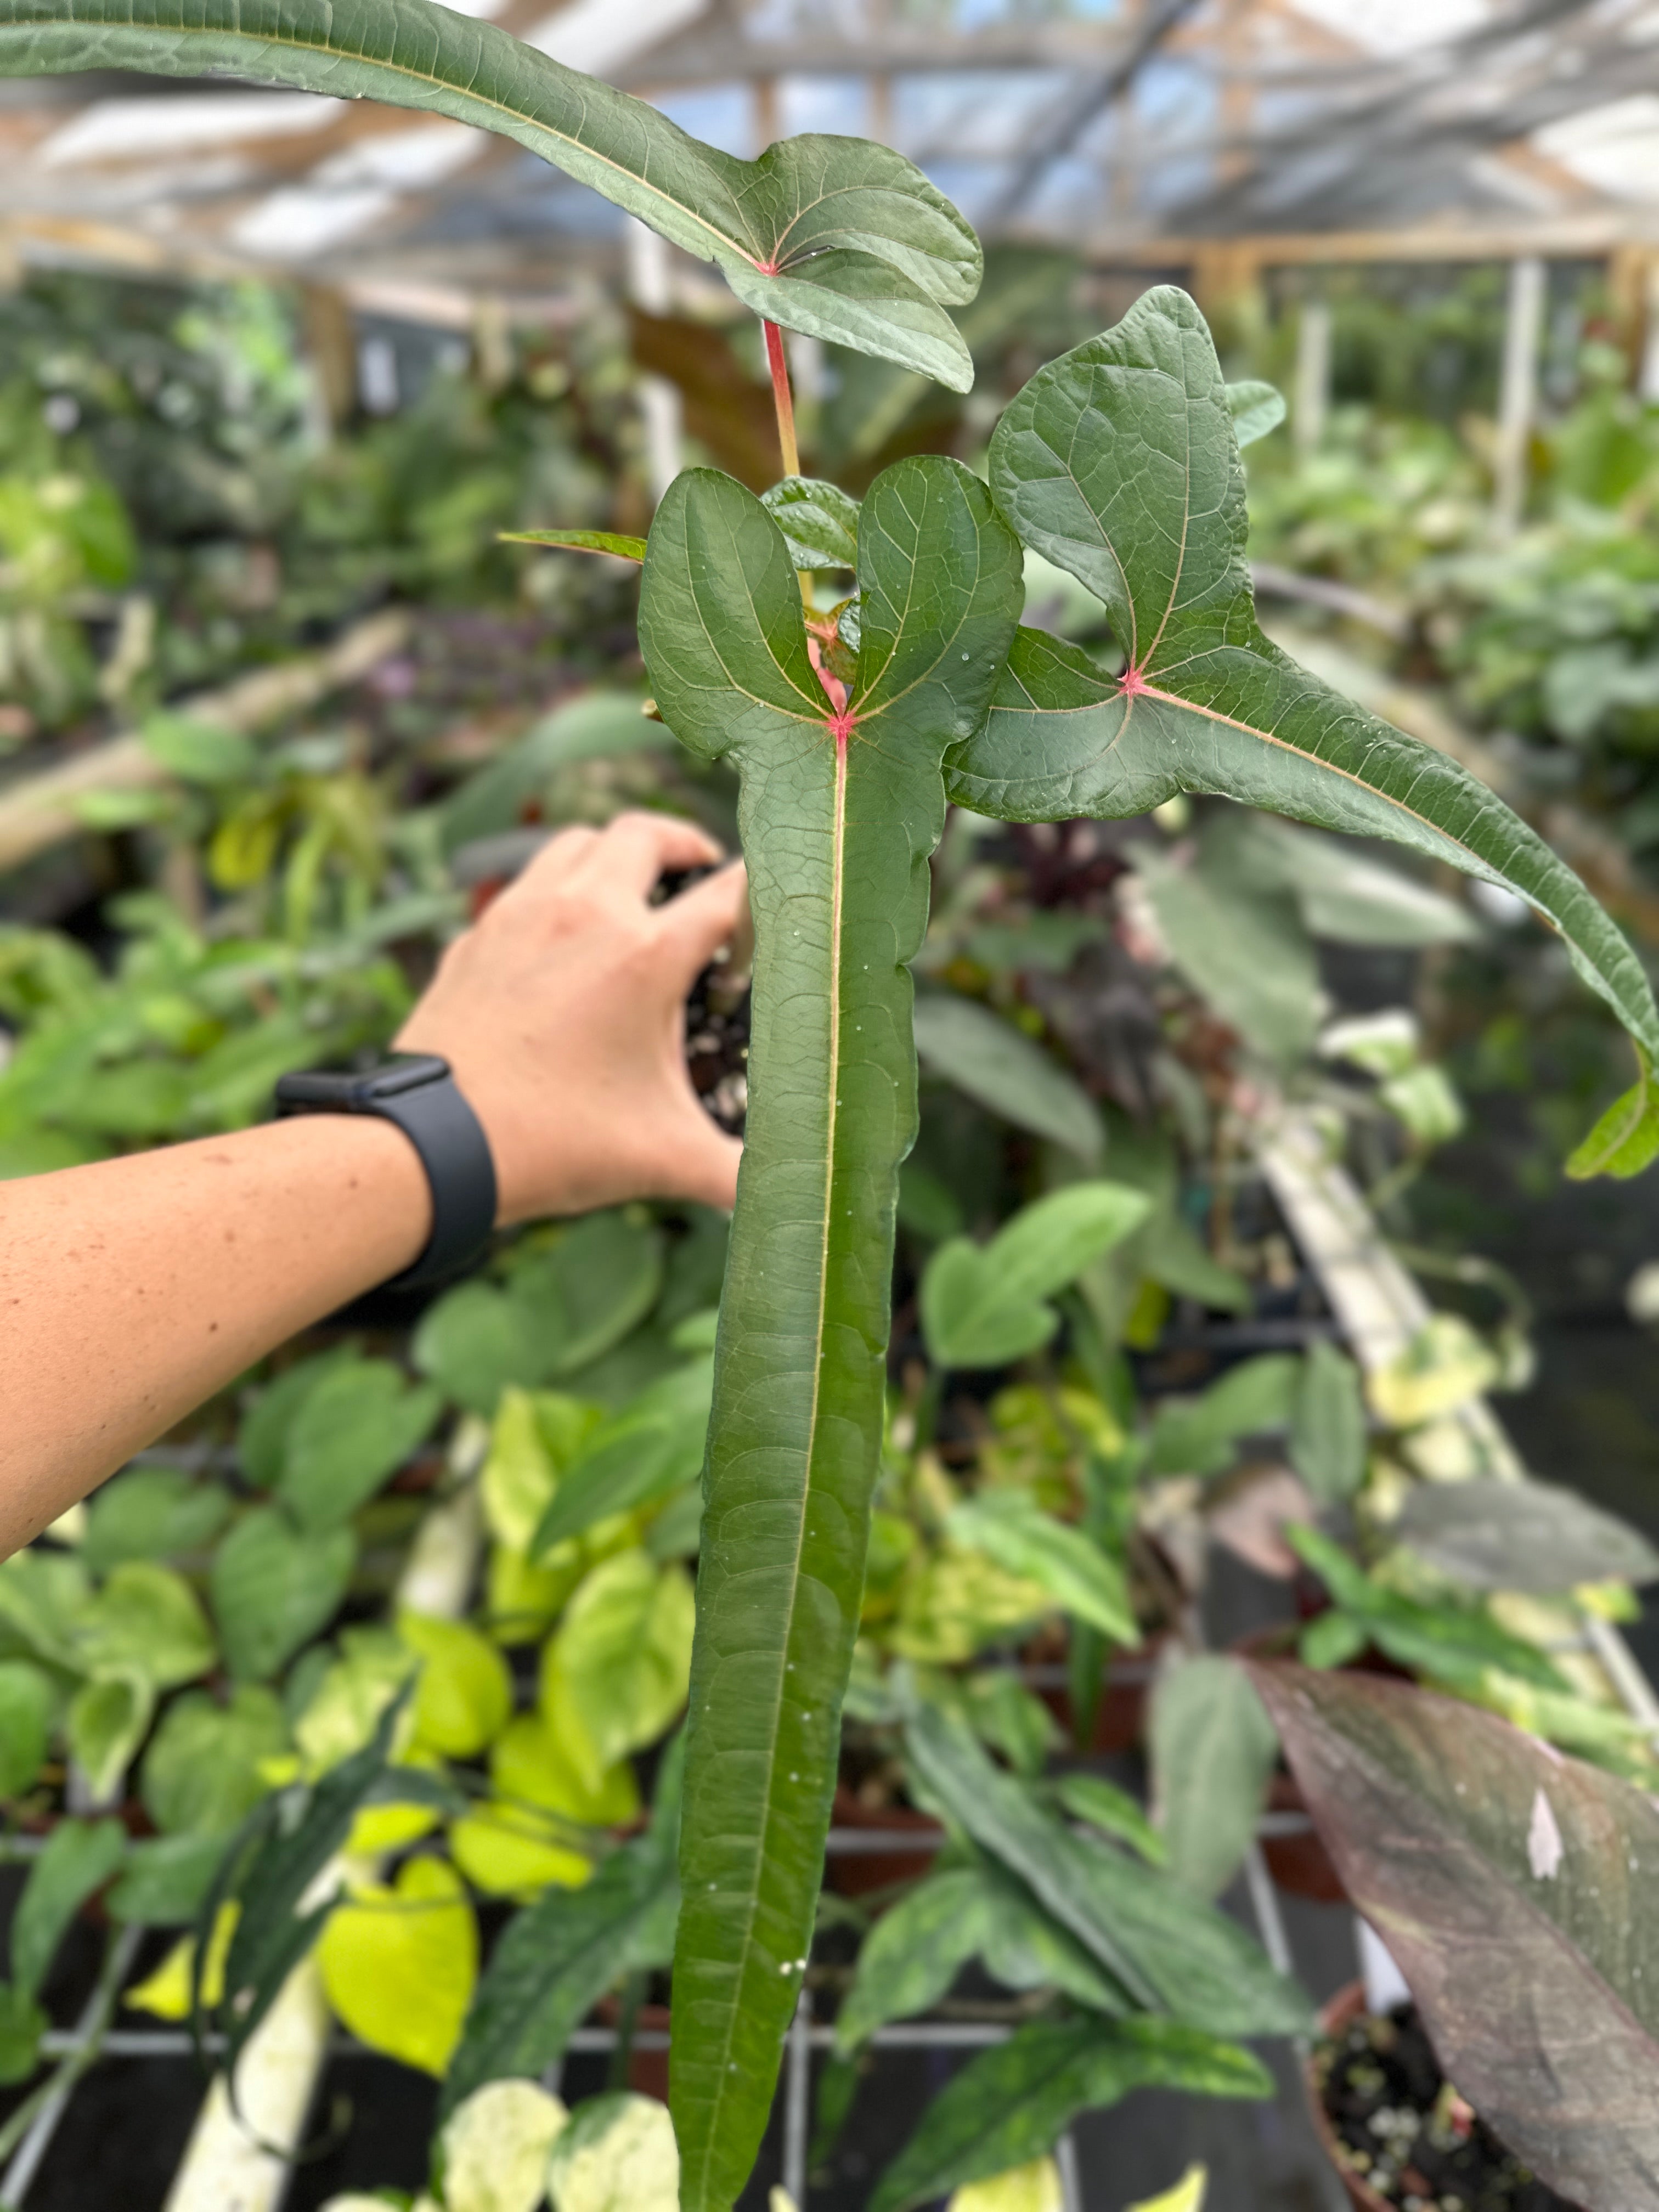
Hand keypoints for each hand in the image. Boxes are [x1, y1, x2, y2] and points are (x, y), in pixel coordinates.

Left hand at [396, 812, 746, 1222]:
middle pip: (645, 834)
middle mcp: (584, 915)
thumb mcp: (664, 1160)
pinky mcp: (476, 939)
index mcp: (643, 956)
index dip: (762, 889)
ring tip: (634, 883)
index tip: (777, 895)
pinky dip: (556, 890)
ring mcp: (521, 918)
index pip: (727, 894)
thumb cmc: (551, 1144)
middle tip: (702, 865)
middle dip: (684, 843)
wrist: (431, 1144)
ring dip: (615, 853)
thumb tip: (796, 1204)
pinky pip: (524, 886)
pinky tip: (561, 932)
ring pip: (577, 843)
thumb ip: (739, 1176)